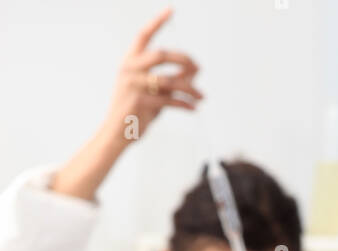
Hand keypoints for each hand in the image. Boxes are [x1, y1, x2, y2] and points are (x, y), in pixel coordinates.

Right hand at [101, 8, 202, 141]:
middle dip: (184, 59)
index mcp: (130, 62)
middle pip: (161, 54)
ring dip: (190, 88)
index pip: (144, 35)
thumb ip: (169, 80)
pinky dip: (185, 104)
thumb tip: (195, 71)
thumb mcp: (150, 91)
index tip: (171, 9)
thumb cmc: (135, 111)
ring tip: (201, 96)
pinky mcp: (141, 102)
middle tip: (199, 67)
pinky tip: (193, 107)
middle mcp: (130, 69)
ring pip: (170, 80)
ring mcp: (134, 85)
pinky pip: (170, 99)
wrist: (116, 133)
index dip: (157, 22)